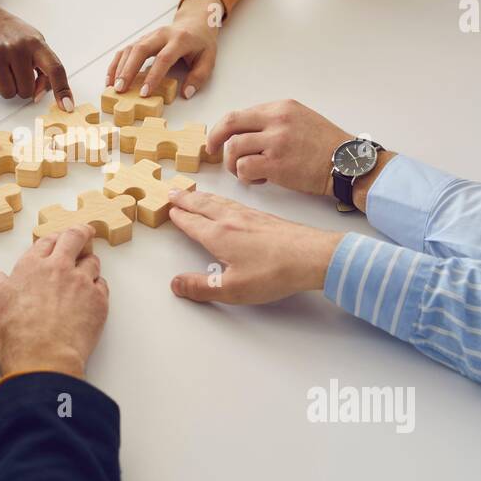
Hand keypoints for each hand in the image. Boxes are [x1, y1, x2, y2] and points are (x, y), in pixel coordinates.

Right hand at [0, 0, 72, 106]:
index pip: (55, 69)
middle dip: (23, 87)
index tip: (67, 107)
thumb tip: (36, 96)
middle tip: (17, 71)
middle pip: (26, 91)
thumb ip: (44, 71)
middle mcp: (17, 47)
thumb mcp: (36, 46)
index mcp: (37, 44)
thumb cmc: (14, 36)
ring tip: (5, 69)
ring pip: (8, 93)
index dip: (62, 90)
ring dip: (7, 87)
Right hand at [0, 226, 108, 378]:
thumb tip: (0, 280)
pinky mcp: (98, 301)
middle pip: (75, 237)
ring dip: (88, 263)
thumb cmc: (15, 337)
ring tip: (85, 271)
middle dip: (80, 233)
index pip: (46, 241)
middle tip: (85, 232)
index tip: (57, 241)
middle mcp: (58, 268)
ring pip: (93, 261)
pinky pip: (102, 285)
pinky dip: (97, 287)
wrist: (43, 358)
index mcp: (31, 267)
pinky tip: (91, 296)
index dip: (53, 240)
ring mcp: (81, 283)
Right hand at [108, 0, 222, 99]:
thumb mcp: (209, 59)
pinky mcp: (142, 39)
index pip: (164, 58)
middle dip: (128, 70)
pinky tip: (111, 78)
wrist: (195, 23)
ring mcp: (150, 35)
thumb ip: (199, 76)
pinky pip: (125, 50)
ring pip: (130, 49)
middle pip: (140, 50)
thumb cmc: (201, 44)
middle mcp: (162, 35)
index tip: (144, 92)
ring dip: (119, 68)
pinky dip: (116, 63)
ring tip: (113, 87)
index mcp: (180, 39)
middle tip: (121, 89)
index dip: (153, 76)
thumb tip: (186, 93)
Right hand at [167, 190, 342, 304]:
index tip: (168, 210)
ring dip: (202, 196)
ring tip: (194, 193)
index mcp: (219, 236)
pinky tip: (227, 203)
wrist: (312, 256)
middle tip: (173, 192)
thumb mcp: (232, 288)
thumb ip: (201, 287)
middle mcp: (231, 220)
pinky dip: (222, 199)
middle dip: (186, 199)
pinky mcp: (264, 217)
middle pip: (202, 205)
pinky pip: (234, 203)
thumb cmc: (275, 271)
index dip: (178, 216)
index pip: (192, 223)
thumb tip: (176, 284)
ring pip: (219, 202)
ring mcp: (249, 216)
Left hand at [208, 99, 353, 195]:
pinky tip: (260, 180)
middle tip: (212, 153)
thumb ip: (274, 121)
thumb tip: (246, 130)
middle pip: (229, 125)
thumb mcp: (300, 119)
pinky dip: (246, 177)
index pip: (239, 114)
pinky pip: (244, 168)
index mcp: (281, 108)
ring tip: (247, 172)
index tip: (218, 140)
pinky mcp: (276, 164)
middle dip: (215, 140)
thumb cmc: (326, 146)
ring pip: (234, 149)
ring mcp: (276, 142)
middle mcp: (276, 120)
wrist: (347, 163)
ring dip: (234, 165)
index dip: (223, 129)